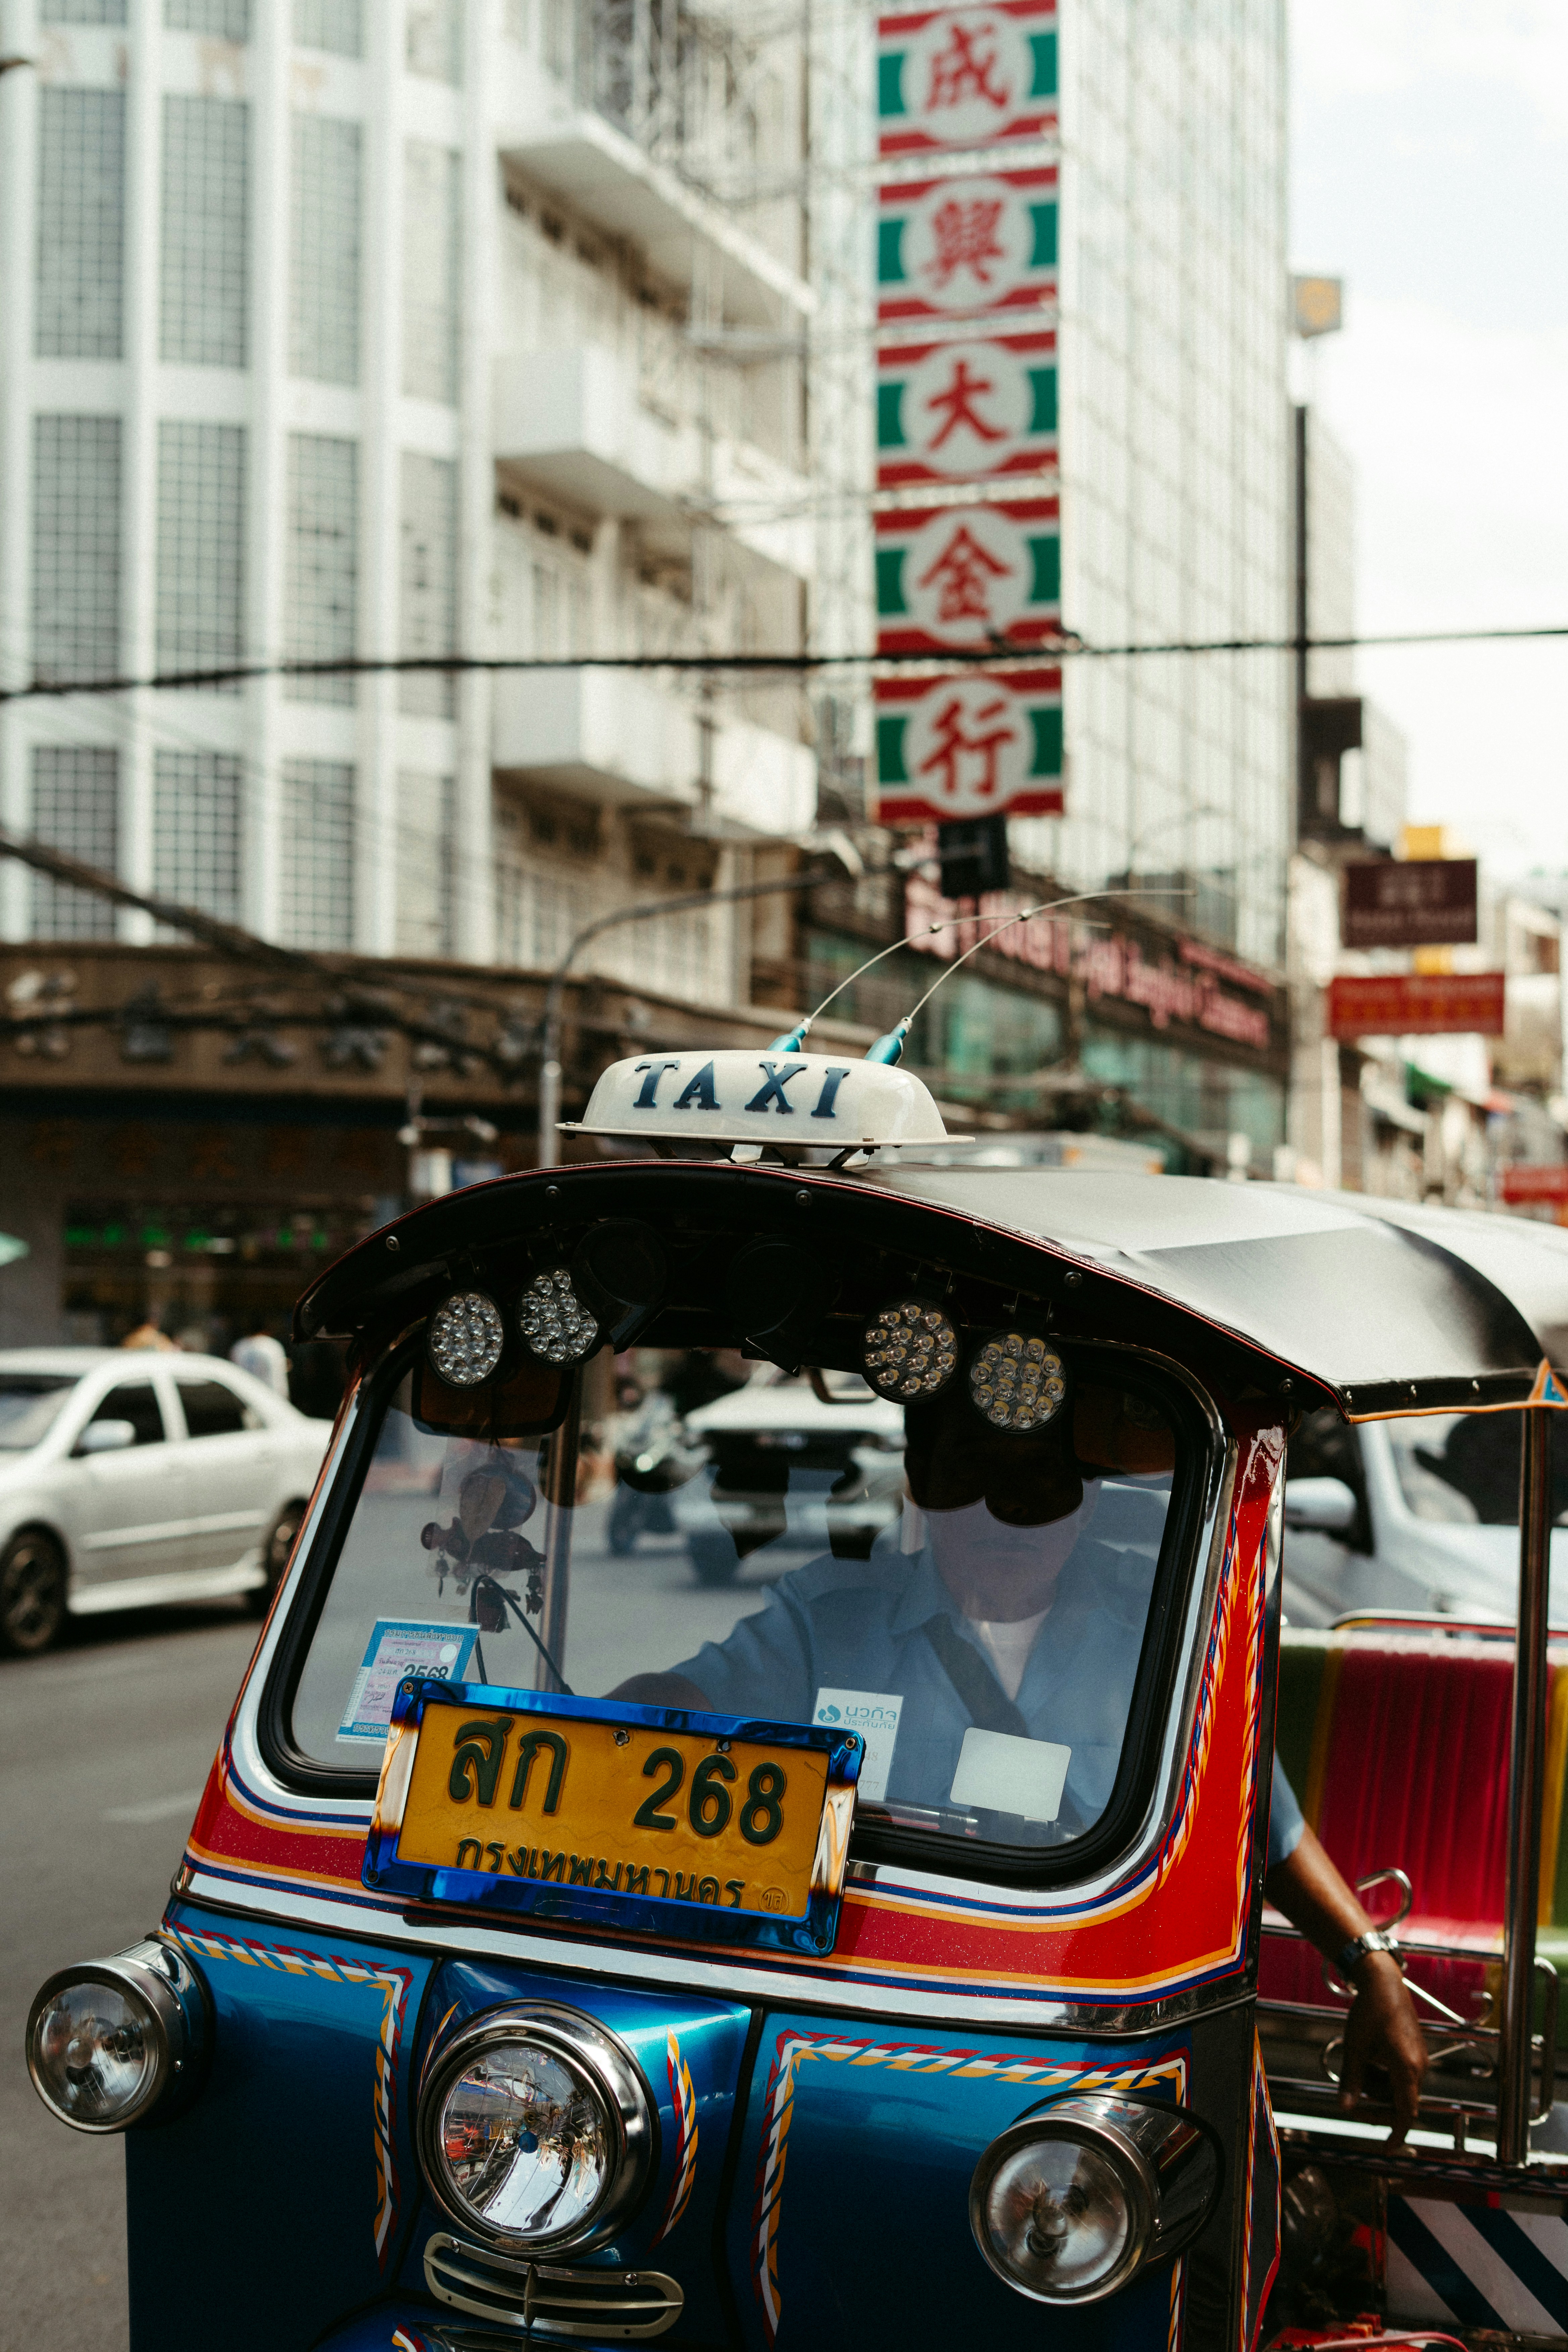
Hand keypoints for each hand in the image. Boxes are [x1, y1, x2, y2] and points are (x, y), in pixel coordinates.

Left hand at [1339, 1951, 1426, 2145]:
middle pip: (1398, 2104)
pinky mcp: (1415, 2053)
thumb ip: (1351, 2079)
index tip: (1386, 2150)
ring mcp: (1419, 2060)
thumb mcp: (1354, 2046)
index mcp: (1405, 2067)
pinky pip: (1399, 2076)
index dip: (1396, 2134)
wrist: (1384, 1982)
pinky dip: (1382, 2075)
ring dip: (1376, 2087)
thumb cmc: (1368, 2011)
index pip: (1405, 2113)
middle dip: (1375, 2107)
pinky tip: (1368, 2056)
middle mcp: (1418, 2067)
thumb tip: (1343, 2108)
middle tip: (1350, 2104)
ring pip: (1397, 2090)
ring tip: (1358, 2062)